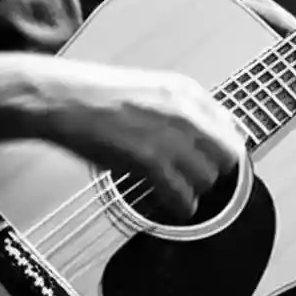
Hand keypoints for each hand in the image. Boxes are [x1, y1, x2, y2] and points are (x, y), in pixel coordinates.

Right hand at [40, 64, 245, 219]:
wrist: (64, 98)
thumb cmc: (98, 96)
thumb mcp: (152, 90)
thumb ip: (181, 108)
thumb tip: (204, 132)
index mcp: (186, 91)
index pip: (231, 128)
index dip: (223, 151)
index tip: (216, 162)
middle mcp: (185, 111)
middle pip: (225, 156)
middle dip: (213, 171)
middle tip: (195, 179)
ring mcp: (169, 136)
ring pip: (207, 177)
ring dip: (195, 189)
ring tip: (180, 192)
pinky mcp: (150, 160)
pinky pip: (183, 195)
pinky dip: (181, 205)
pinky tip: (173, 205)